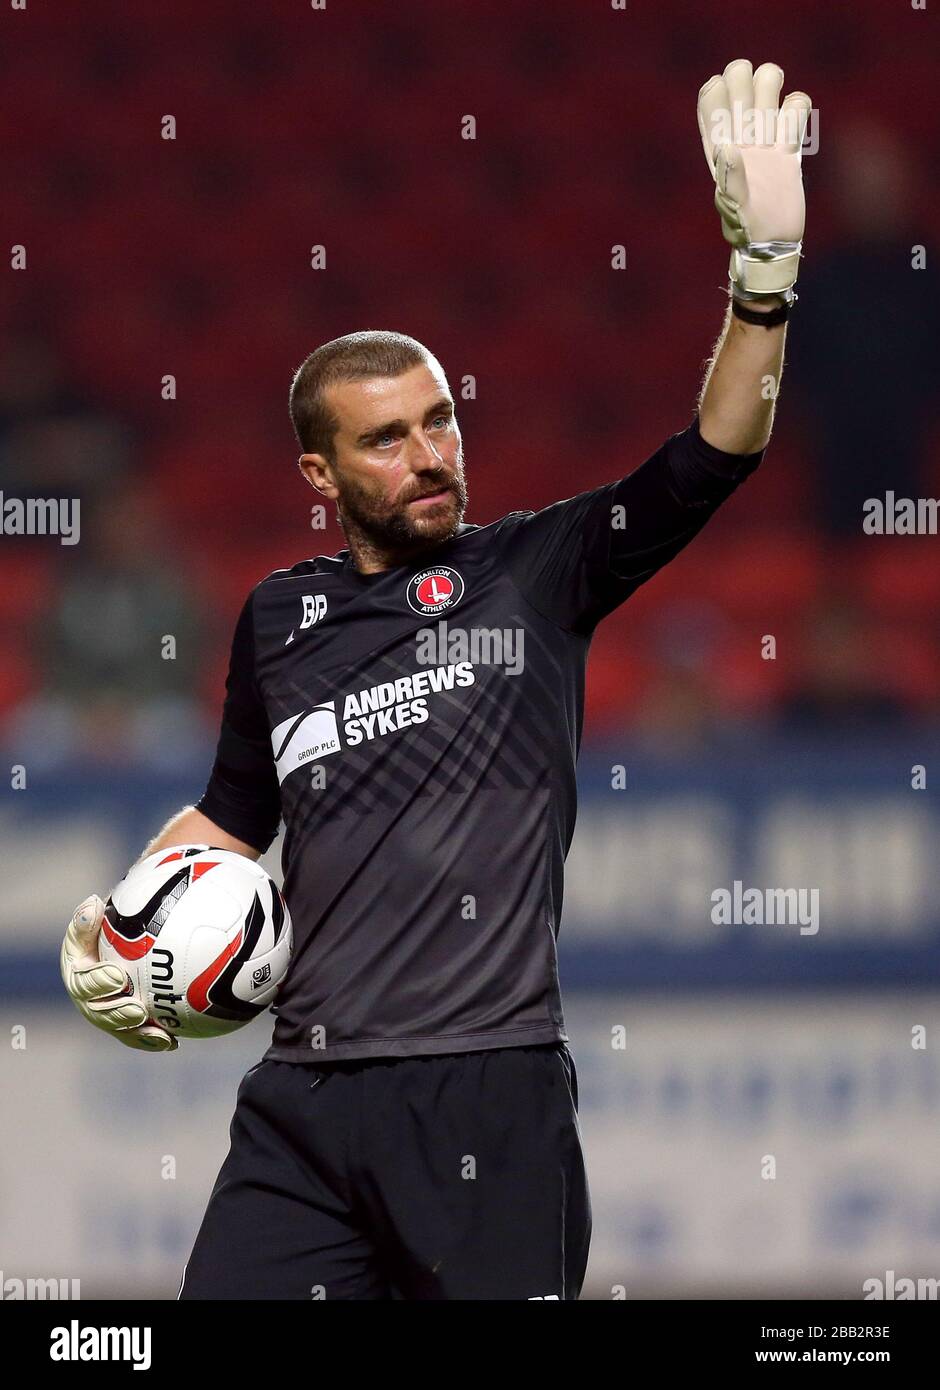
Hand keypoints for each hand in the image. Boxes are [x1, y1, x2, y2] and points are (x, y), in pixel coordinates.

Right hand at [59, 894, 177, 1051]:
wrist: (121, 945)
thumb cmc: (108, 927)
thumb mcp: (95, 919)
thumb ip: (90, 917)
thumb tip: (93, 903)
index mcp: (77, 973)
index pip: (84, 981)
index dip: (99, 982)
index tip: (119, 977)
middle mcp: (88, 999)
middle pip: (99, 1012)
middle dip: (117, 1014)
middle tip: (137, 1010)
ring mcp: (106, 1014)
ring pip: (120, 1030)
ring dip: (138, 1034)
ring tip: (159, 1034)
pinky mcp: (125, 1026)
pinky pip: (138, 1036)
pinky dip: (153, 1040)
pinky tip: (174, 1042)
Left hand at [697, 58, 811, 297]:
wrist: (773, 243)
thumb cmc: (747, 230)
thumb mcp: (734, 209)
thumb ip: (730, 179)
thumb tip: (728, 146)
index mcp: (718, 145)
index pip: (710, 96)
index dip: (717, 90)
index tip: (729, 111)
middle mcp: (740, 135)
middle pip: (739, 81)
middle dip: (746, 81)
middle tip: (754, 109)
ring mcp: (765, 137)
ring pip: (767, 85)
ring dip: (772, 84)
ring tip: (774, 115)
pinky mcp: (789, 146)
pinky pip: (796, 107)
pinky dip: (797, 105)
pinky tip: (793, 126)